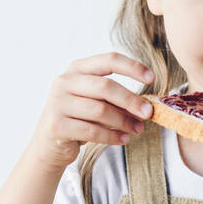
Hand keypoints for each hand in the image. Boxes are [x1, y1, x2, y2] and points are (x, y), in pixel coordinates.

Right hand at [29, 53, 156, 172]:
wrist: (50, 143)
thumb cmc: (80, 118)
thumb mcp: (96, 101)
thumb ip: (117, 98)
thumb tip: (147, 106)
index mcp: (77, 69)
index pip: (108, 60)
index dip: (132, 67)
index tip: (152, 78)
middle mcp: (65, 81)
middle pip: (106, 86)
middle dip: (131, 100)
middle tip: (148, 113)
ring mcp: (58, 103)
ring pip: (100, 110)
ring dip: (124, 122)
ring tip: (137, 130)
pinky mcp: (57, 125)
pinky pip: (93, 131)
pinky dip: (113, 136)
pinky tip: (124, 139)